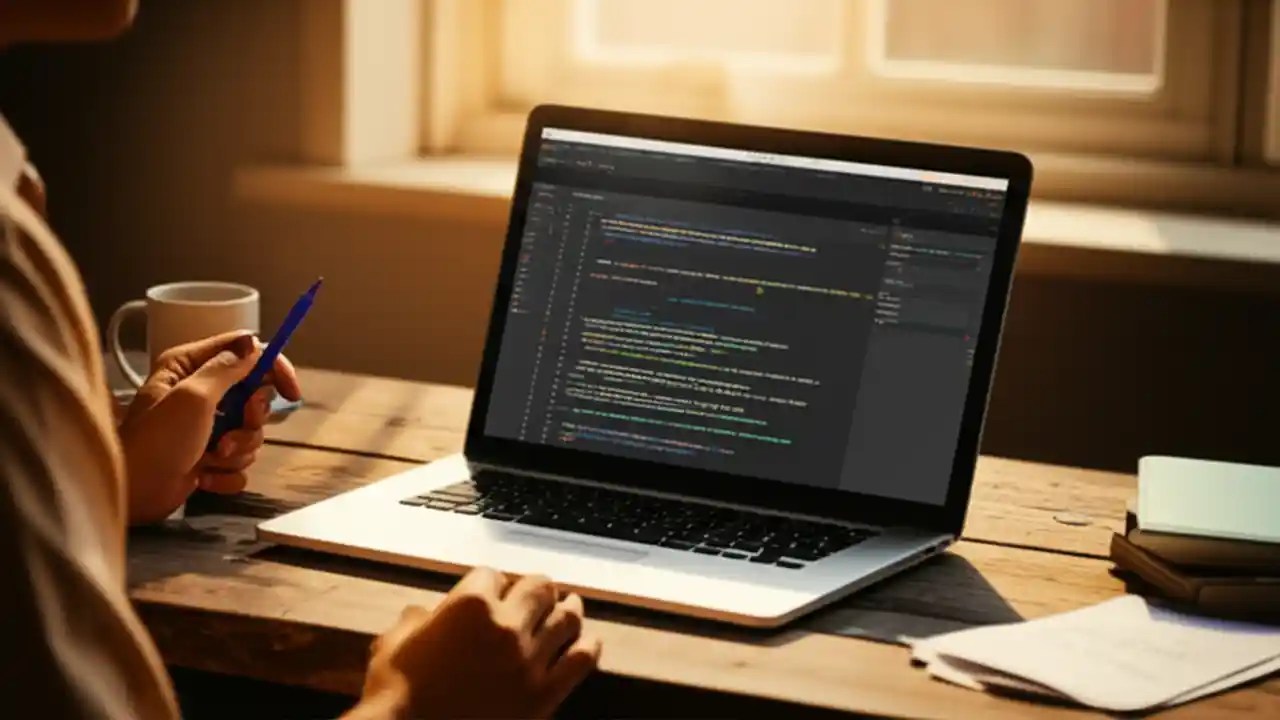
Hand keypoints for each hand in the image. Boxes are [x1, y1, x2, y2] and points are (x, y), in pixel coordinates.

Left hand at [118, 330, 300, 523]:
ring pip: (251, 433)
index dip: (274, 369)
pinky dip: (227, 473)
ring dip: (237, 450)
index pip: (246, 352)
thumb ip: (226, 369)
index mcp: (191, 367)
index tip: (291, 393)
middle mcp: (200, 392)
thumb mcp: (193, 397)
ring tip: (211, 459)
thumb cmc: (157, 441)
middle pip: (255, 396)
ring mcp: (205, 427)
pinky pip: (240, 462)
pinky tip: (203, 477)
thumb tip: (253, 345)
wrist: (132, 494)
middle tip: (230, 434)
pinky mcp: (208, 458)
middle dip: (250, 422)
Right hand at [347, 568, 601, 719]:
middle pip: (538, 587)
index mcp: (469, 606)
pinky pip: (581, 661)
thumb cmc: (394, 696)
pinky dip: (588, 647)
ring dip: (568, 609)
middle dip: (536, 588)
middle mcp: (505, 626)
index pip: (491, 575)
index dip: (490, 582)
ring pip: (566, 619)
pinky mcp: (544, 694)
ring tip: (570, 605)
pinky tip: (588, 642)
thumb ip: (415, 621)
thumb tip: (424, 614)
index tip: (492, 590)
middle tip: (538, 593)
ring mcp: (529, 660)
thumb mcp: (392, 645)